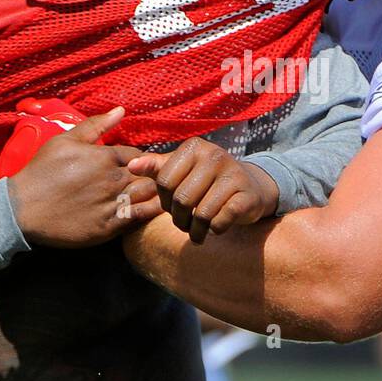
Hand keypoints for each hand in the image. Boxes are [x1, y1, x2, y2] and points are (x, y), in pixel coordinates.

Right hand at [5, 107, 158, 247]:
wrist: (22, 209)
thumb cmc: (42, 171)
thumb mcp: (65, 140)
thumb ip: (95, 125)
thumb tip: (121, 110)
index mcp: (105, 157)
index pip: (139, 155)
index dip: (139, 160)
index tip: (133, 166)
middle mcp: (113, 180)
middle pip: (149, 175)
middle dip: (150, 176)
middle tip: (144, 181)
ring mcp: (112, 204)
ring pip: (149, 195)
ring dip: (152, 193)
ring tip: (145, 195)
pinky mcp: (109, 226)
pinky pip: (140, 217)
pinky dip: (147, 211)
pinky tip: (143, 209)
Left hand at [126, 137, 279, 243]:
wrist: (250, 187)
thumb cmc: (207, 180)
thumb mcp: (182, 169)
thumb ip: (156, 167)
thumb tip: (131, 166)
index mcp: (193, 147)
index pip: (164, 181)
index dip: (163, 201)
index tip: (171, 208)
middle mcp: (214, 155)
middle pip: (181, 199)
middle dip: (179, 219)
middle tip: (184, 225)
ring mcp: (233, 174)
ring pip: (201, 213)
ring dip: (196, 230)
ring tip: (197, 232)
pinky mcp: (247, 195)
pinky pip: (221, 220)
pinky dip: (215, 230)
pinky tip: (216, 228)